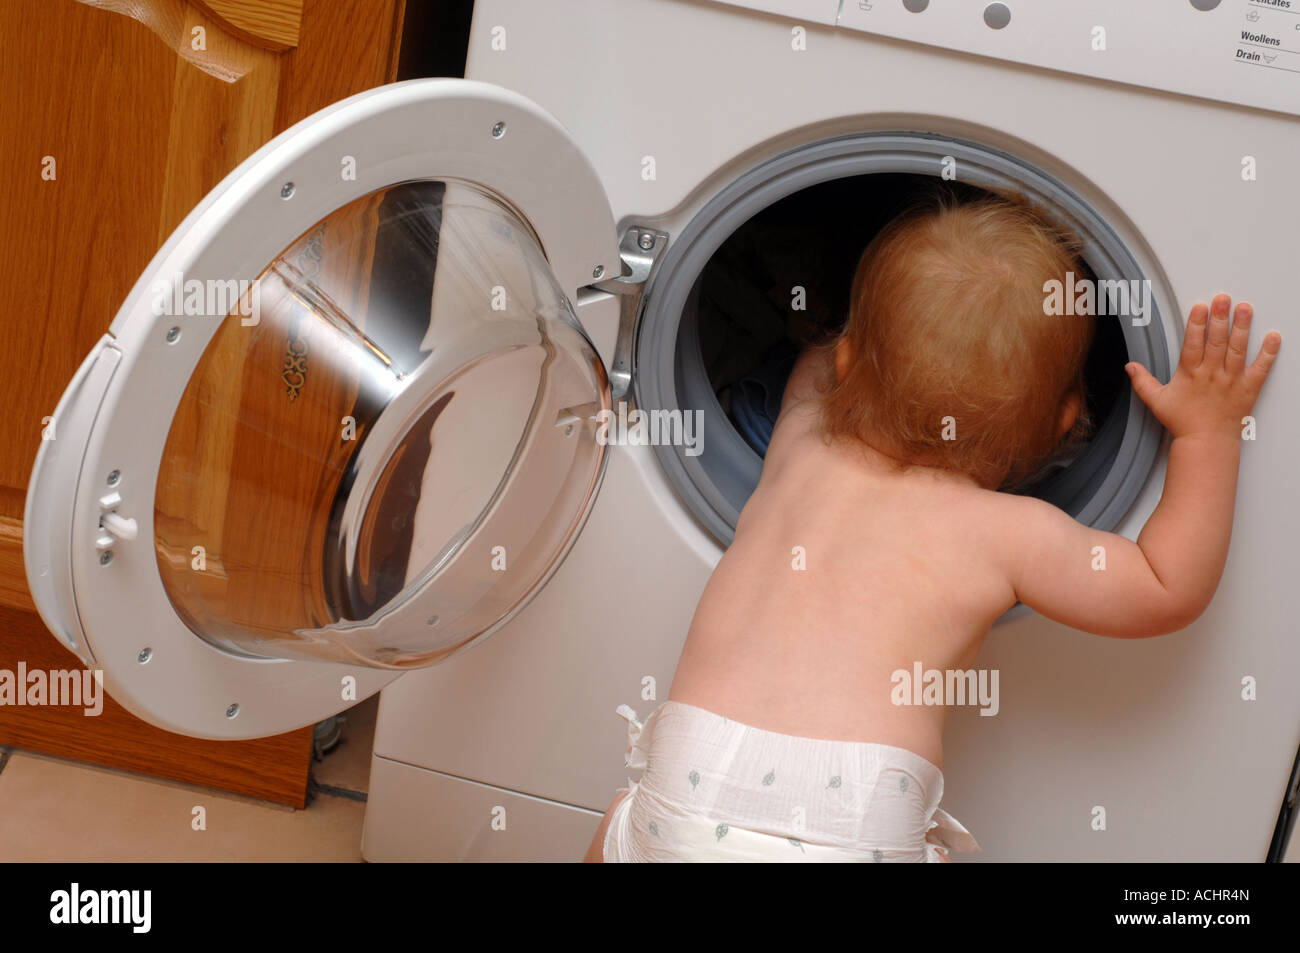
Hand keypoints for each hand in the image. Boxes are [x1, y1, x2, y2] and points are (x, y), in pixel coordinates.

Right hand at [1126, 293, 1279, 439]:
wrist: (1206, 443)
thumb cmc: (1184, 423)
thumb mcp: (1157, 401)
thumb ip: (1142, 382)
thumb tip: (1130, 367)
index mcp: (1190, 374)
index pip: (1193, 343)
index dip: (1196, 323)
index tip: (1200, 307)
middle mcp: (1212, 374)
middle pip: (1217, 341)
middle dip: (1220, 317)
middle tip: (1223, 299)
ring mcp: (1232, 380)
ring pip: (1238, 349)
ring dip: (1242, 327)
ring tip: (1245, 308)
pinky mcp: (1249, 388)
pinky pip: (1261, 368)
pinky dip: (1269, 352)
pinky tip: (1273, 337)